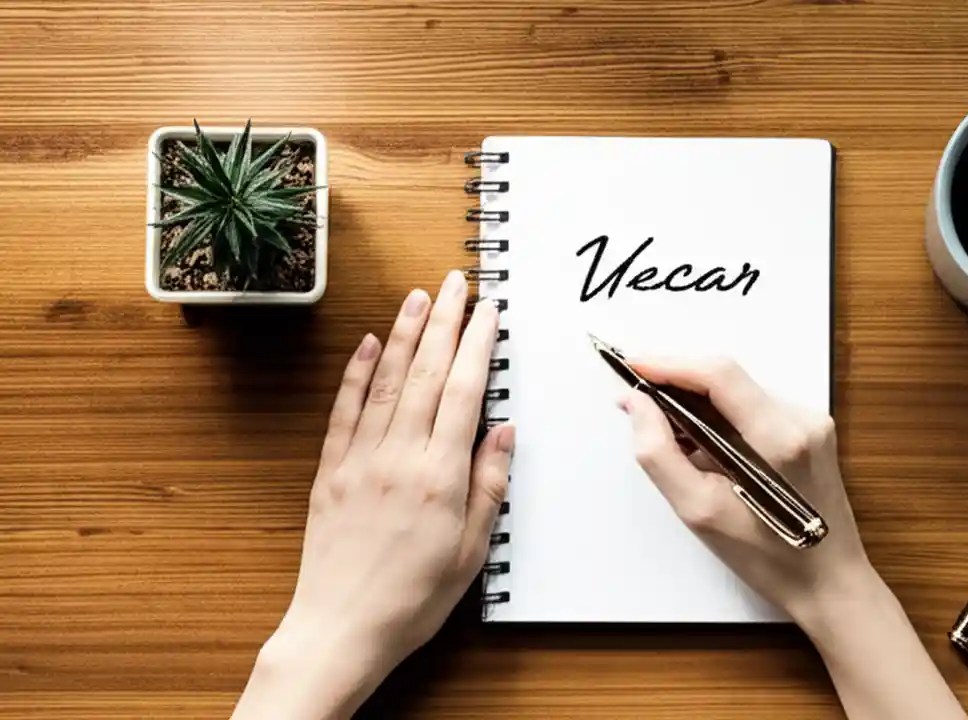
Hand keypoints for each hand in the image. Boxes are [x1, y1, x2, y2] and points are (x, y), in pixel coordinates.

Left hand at [233, 273, 512, 719]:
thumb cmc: (412, 599)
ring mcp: (359, 459)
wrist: (341, 629)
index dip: (478, 345)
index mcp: (439, 476)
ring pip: (386, 381)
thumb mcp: (471, 549)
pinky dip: (357, 373)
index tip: (488, 312)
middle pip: (427, 374)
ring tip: (418, 296)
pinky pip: (345, 410)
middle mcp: (398, 457)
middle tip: (455, 282)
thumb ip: (488, 484)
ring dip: (405, 333)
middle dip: (444, 322)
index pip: (464, 392)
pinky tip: (370, 344)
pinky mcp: (330, 471)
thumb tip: (503, 431)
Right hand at [618, 357, 866, 627]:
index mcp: (779, 440)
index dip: (669, 364)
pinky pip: (754, 408)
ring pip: (738, 393)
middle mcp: (801, 420)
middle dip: (677, 385)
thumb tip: (637, 405)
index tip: (632, 367)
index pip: (718, 375)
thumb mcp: (699, 512)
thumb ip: (660, 453)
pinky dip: (722, 419)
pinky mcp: (811, 430)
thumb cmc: (770, 560)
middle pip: (727, 379)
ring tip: (673, 440)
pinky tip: (706, 450)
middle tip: (638, 405)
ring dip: (699, 405)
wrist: (829, 583)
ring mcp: (811, 422)